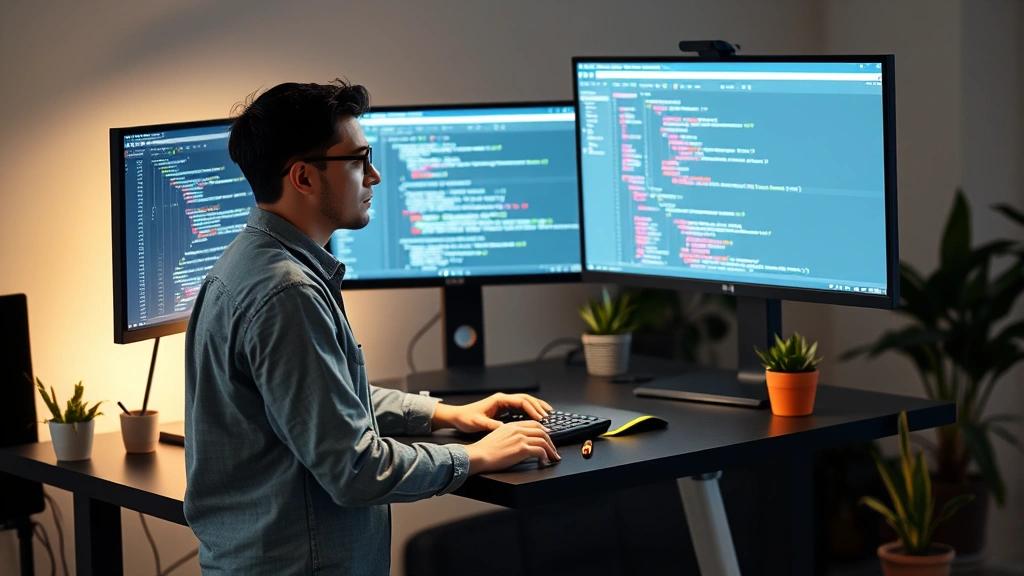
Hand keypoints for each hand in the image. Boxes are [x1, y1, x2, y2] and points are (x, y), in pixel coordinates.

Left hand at [432, 393, 552, 432]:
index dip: (532, 409)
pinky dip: (530, 411)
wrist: (457, 417)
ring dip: (536, 407)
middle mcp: (503, 399)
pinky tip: (536, 418)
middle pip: (526, 399)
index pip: (521, 401)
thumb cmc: (466, 419)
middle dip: (538, 406)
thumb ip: (491, 425)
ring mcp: (504, 403)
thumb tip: (504, 429)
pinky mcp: (504, 409)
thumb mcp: (478, 423)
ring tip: (548, 414)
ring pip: (525, 402)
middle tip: (549, 416)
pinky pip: (521, 408)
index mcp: (499, 400)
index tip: (541, 418)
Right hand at [463, 421, 560, 472]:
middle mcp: (518, 430)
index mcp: (512, 425)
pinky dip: (545, 457)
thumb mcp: (497, 435)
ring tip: (553, 458)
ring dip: (551, 450)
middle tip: (553, 451)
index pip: (534, 424)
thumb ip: (510, 435)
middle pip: (542, 432)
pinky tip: (544, 462)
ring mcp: (520, 438)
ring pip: (544, 441)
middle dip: (551, 442)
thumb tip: (518, 443)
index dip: (544, 431)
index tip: (548, 438)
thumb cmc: (484, 449)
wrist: (479, 455)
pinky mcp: (522, 449)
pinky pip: (540, 451)